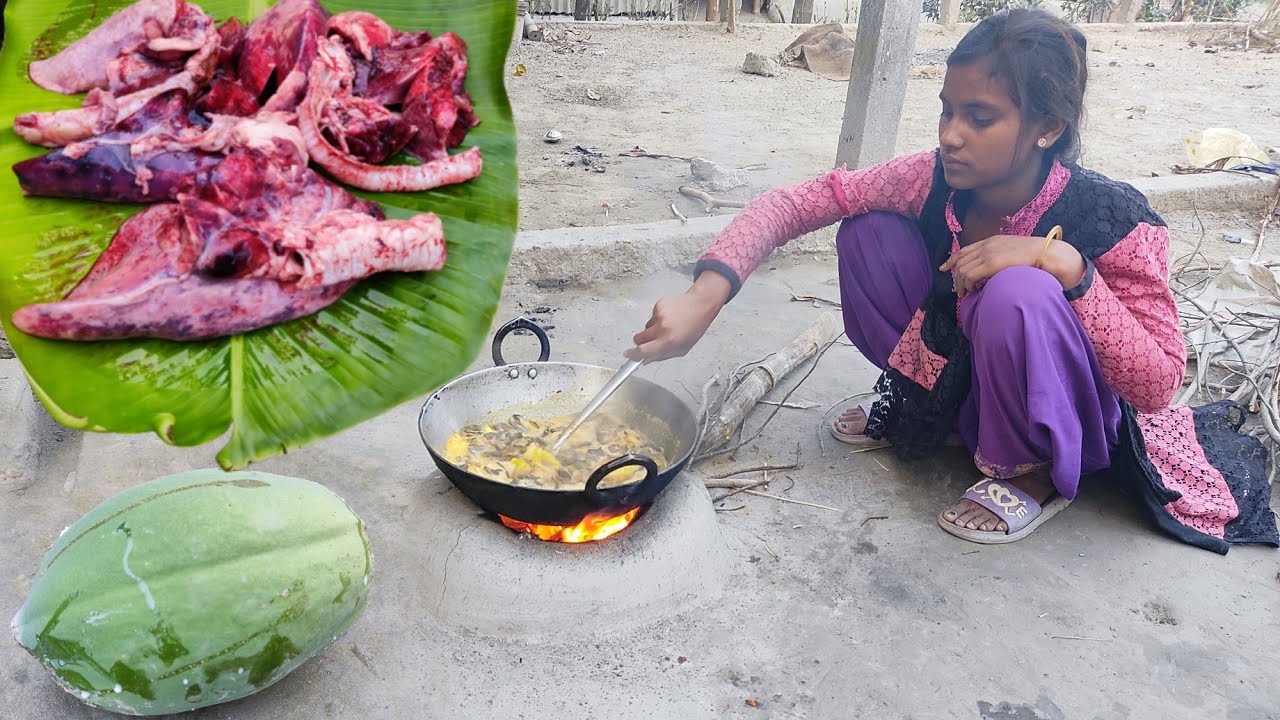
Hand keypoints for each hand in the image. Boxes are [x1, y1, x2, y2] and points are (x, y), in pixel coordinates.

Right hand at [624, 272, 731, 362]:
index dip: (633, 354)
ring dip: (653, 329)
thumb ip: (662, 356)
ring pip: (646, 327)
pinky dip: (658, 318)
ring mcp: (659, 316)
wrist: (700, 305)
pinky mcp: (658, 306)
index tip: (627, 355)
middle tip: (651, 340)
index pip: (643, 350)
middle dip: (641, 342)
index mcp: (669, 342)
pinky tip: (670, 317)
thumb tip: (645, 360)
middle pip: (638, 338)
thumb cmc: (694, 328)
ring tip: (669, 326)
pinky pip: (652, 317)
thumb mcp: (682, 348)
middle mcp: (663, 328)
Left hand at [940, 234, 1084, 298]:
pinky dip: (967, 285)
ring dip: (961, 284)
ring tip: (965, 294)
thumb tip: (993, 269)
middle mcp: (987, 245)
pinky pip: (969, 275)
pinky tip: (972, 291)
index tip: (945, 269)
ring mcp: (988, 253)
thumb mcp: (1014, 251)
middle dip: (956, 277)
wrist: (1048, 253)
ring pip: (962, 270)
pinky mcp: (991, 264)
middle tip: (959, 290)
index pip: (965, 250)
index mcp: (992, 241)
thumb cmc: (1037, 256)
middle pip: (961, 261)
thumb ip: (1001, 256)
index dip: (952, 260)